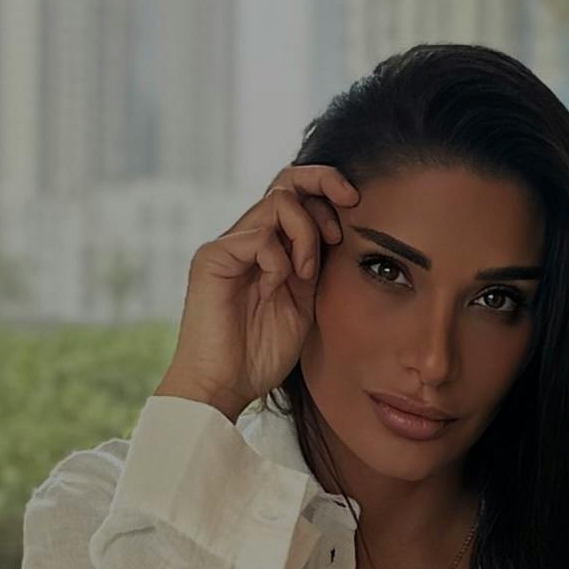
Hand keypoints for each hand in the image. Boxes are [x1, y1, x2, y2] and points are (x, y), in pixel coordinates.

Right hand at [153, 164, 362, 418]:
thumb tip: (339, 230)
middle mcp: (246, 240)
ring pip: (277, 202)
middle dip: (324, 181)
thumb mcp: (304, 303)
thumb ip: (314, 266)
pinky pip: (258, 236)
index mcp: (268, 248)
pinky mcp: (212, 259)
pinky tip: (278, 285)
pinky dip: (280, 258)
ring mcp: (227, 247)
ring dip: (306, 232)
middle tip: (351, 200)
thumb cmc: (261, 355)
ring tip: (307, 271)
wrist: (224, 387)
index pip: (296, 196)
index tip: (357, 208)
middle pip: (285, 182)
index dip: (328, 191)